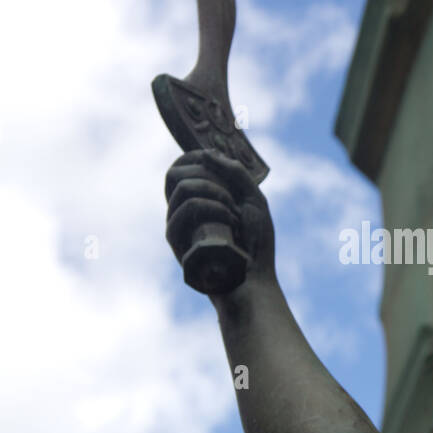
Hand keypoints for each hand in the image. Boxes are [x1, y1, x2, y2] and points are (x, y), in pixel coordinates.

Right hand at [165, 148, 275, 291]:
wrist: (256, 279)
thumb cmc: (257, 244)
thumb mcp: (254, 200)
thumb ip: (235, 174)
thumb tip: (208, 153)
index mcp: (195, 201)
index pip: (178, 169)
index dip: (192, 157)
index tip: (215, 161)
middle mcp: (180, 212)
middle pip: (175, 174)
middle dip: (209, 174)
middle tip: (232, 195)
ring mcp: (177, 227)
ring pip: (182, 188)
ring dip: (215, 191)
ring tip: (234, 213)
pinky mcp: (177, 242)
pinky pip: (185, 209)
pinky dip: (211, 206)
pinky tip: (230, 220)